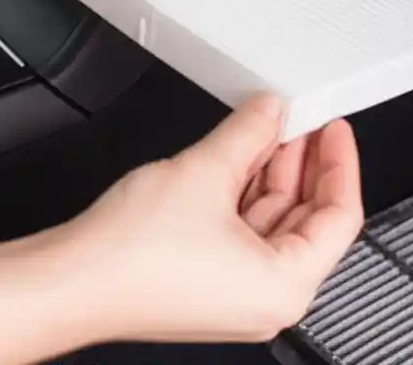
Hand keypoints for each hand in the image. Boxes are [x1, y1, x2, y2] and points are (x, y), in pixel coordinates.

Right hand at [58, 96, 362, 343]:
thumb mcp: (205, 172)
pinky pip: (241, 234)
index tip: (333, 128)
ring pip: (270, 224)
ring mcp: (235, 295)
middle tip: (301, 119)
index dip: (340, 162)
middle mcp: (267, 300)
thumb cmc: (130, 256)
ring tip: (266, 127)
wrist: (72, 281)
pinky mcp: (206, 284)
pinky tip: (237, 156)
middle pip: (306, 221)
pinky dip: (242, 195)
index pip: (339, 216)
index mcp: (285, 286)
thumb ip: (249, 134)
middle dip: (301, 164)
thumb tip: (270, 112)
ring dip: (269, 173)